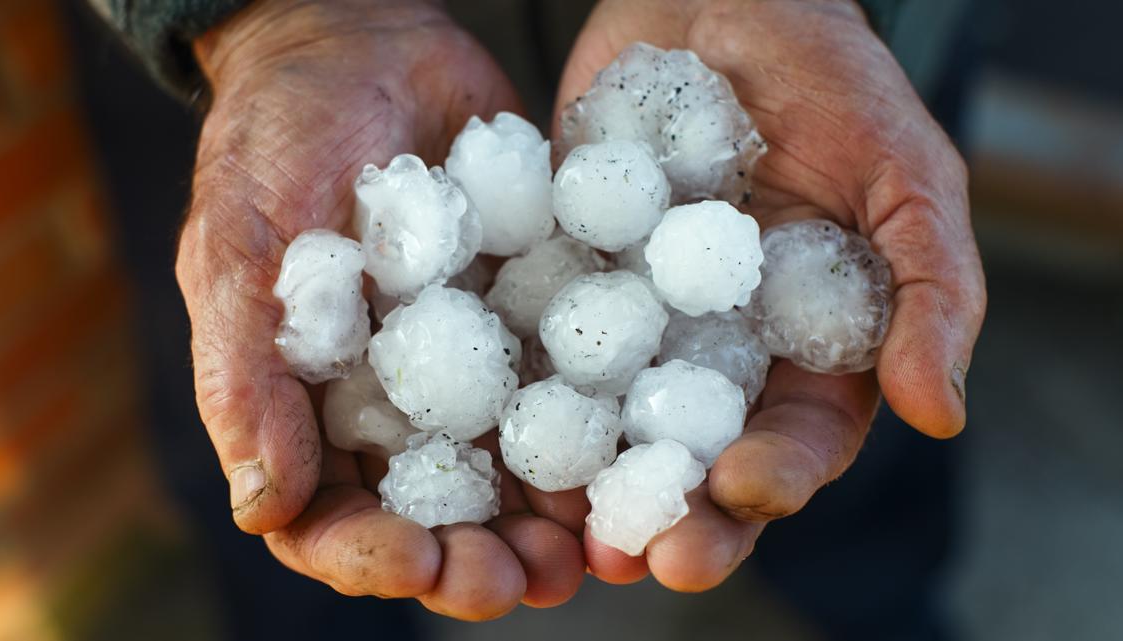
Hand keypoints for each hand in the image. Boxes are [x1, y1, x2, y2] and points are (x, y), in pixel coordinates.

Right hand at [177, 0, 584, 618]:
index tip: (417, 557)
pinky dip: (604, 439)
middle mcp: (394, 403)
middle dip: (476, 559)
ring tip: (595, 551)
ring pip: (513, 477)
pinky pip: (572, 395)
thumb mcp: (243, 243)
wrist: (367, 44)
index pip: (327, 516)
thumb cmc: (279, 137)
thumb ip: (245, 370)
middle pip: (433, 517)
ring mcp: (471, 368)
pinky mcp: (534, 323)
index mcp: (309, 404)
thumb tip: (261, 506)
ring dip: (551, 526)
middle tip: (526, 578)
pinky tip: (639, 461)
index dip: (366, 554)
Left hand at [554, 0, 985, 589]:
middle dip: (678, 513)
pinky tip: (498, 430)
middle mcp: (716, 352)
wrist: (721, 3)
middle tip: (648, 559)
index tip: (742, 491)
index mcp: (805, 346)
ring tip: (569, 534)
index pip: (799, 436)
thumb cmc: (832, 81)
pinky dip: (522, 392)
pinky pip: (541, 345)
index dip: (777, 475)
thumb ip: (928, 287)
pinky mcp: (565, 282)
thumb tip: (942, 413)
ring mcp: (635, 323)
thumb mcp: (903, 173)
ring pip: (612, 425)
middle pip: (698, 456)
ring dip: (593, 485)